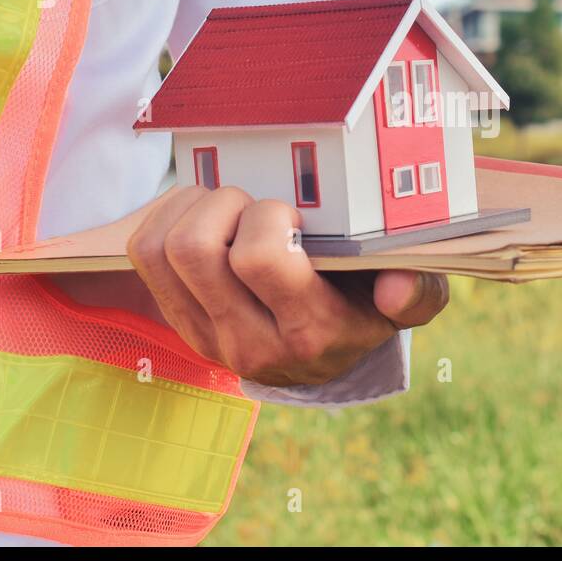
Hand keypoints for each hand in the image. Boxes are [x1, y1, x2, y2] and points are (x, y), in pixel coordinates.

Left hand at [123, 186, 447, 385]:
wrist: (328, 356)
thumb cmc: (368, 305)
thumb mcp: (411, 299)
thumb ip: (417, 292)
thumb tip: (395, 289)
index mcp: (309, 332)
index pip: (260, 259)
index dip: (269, 218)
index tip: (294, 218)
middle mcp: (249, 343)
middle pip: (195, 249)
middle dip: (224, 204)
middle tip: (255, 207)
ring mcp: (205, 336)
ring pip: (161, 248)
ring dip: (191, 208)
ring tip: (229, 209)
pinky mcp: (177, 321)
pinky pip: (144, 254)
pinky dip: (167, 218)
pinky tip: (206, 218)